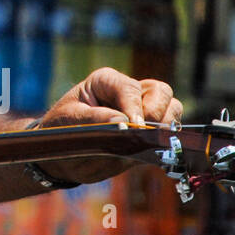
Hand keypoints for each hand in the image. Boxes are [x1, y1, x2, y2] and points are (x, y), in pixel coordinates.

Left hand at [32, 67, 183, 184]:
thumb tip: (123, 121)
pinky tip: (155, 151)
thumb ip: (95, 119)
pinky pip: (170, 132)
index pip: (130, 88)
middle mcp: (128, 92)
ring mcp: (142, 110)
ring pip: (172, 109)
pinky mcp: (150, 132)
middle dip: (157, 113)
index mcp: (106, 81)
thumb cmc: (62, 128)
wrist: (62, 153)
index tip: (135, 127)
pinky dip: (168, 141)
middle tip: (143, 133)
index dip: (135, 107)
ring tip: (149, 142)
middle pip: (161, 92)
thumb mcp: (70, 120)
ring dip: (166, 127)